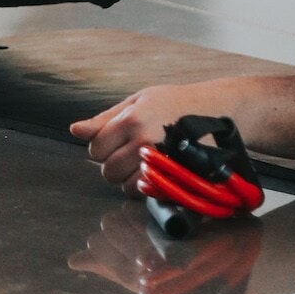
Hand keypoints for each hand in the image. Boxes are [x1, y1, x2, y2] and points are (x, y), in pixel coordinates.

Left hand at [70, 81, 226, 193]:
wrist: (219, 111)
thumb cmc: (176, 102)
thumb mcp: (139, 100)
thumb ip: (105, 119)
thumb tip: (75, 130)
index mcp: (132, 120)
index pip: (95, 149)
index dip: (102, 147)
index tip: (116, 140)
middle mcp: (144, 143)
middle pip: (108, 171)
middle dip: (116, 164)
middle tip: (133, 150)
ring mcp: (162, 163)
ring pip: (126, 186)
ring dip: (131, 178)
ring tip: (147, 160)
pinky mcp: (176, 178)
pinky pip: (147, 193)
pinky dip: (148, 187)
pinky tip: (158, 171)